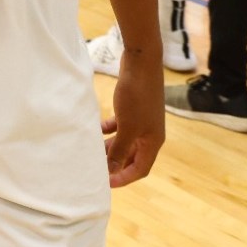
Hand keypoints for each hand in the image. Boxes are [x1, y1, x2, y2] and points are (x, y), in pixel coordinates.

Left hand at [103, 56, 164, 187]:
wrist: (141, 63)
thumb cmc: (137, 96)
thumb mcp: (127, 127)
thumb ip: (119, 149)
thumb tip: (112, 170)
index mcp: (153, 142)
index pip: (140, 169)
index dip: (124, 178)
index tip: (105, 183)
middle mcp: (149, 134)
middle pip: (132, 157)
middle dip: (115, 163)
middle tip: (95, 167)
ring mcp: (141, 121)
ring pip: (124, 142)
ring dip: (110, 147)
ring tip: (92, 151)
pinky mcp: (132, 109)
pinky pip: (119, 126)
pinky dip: (109, 130)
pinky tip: (96, 130)